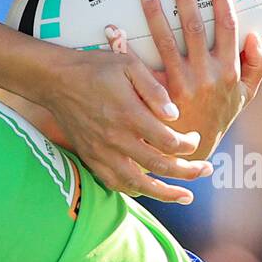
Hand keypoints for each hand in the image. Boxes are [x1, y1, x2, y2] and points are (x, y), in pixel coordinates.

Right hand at [41, 40, 217, 204]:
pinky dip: (135, 191)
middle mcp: (116, 139)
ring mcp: (102, 152)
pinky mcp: (90, 158)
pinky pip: (115, 183)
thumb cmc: (95, 68)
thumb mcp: (128, 65)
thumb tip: (176, 115)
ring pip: (138, 184)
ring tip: (186, 197)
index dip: (189, 144)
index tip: (196, 138)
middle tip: (206, 170)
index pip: (168, 141)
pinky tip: (149, 191)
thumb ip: (154, 89)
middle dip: (188, 172)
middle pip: (159, 166)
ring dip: (165, 193)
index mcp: (129, 115)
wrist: (56, 80)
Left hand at [120, 0, 261, 160]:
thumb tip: (256, 35)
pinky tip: (113, 29)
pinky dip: (126, 48)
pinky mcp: (158, 95)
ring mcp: (180, 85)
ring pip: (166, 42)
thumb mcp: (246, 95)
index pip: (228, 27)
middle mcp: (206, 75)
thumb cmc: (219, 117)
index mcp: (229, 71)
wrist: (193, 152)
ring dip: (155, 14)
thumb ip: (257, 65)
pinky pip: (140, 68)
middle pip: (195, 28)